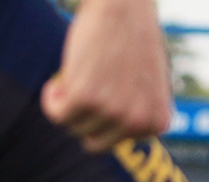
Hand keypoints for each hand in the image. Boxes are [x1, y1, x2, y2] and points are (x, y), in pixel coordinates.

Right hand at [41, 0, 174, 152]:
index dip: (103, 117)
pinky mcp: (85, 97)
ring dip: (67, 102)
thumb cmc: (133, 39)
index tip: (106, 90)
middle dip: (84, 117)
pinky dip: (50, 97)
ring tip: (78, 74)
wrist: (122, 5)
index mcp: (157, 122)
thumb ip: (140, 112)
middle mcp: (138, 122)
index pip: (118, 142)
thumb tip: (121, 133)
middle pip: (94, 142)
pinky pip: (56, 114)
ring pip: (73, 126)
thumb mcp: (148, 85)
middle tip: (85, 86)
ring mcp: (113, 112)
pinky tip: (59, 78)